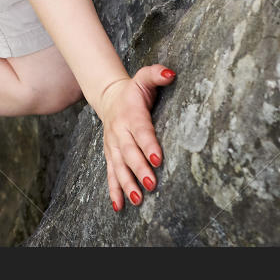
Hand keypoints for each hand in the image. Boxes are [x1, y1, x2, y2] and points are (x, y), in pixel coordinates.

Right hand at [96, 65, 173, 210]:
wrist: (108, 98)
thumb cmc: (133, 91)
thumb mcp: (144, 78)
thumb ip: (156, 74)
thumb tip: (170, 74)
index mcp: (131, 115)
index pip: (141, 131)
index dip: (148, 145)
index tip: (158, 159)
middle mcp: (119, 132)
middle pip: (129, 152)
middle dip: (139, 169)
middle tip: (151, 184)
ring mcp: (113, 145)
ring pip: (118, 166)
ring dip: (126, 184)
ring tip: (137, 199)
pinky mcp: (110, 155)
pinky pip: (110, 173)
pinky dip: (113, 190)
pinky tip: (118, 205)